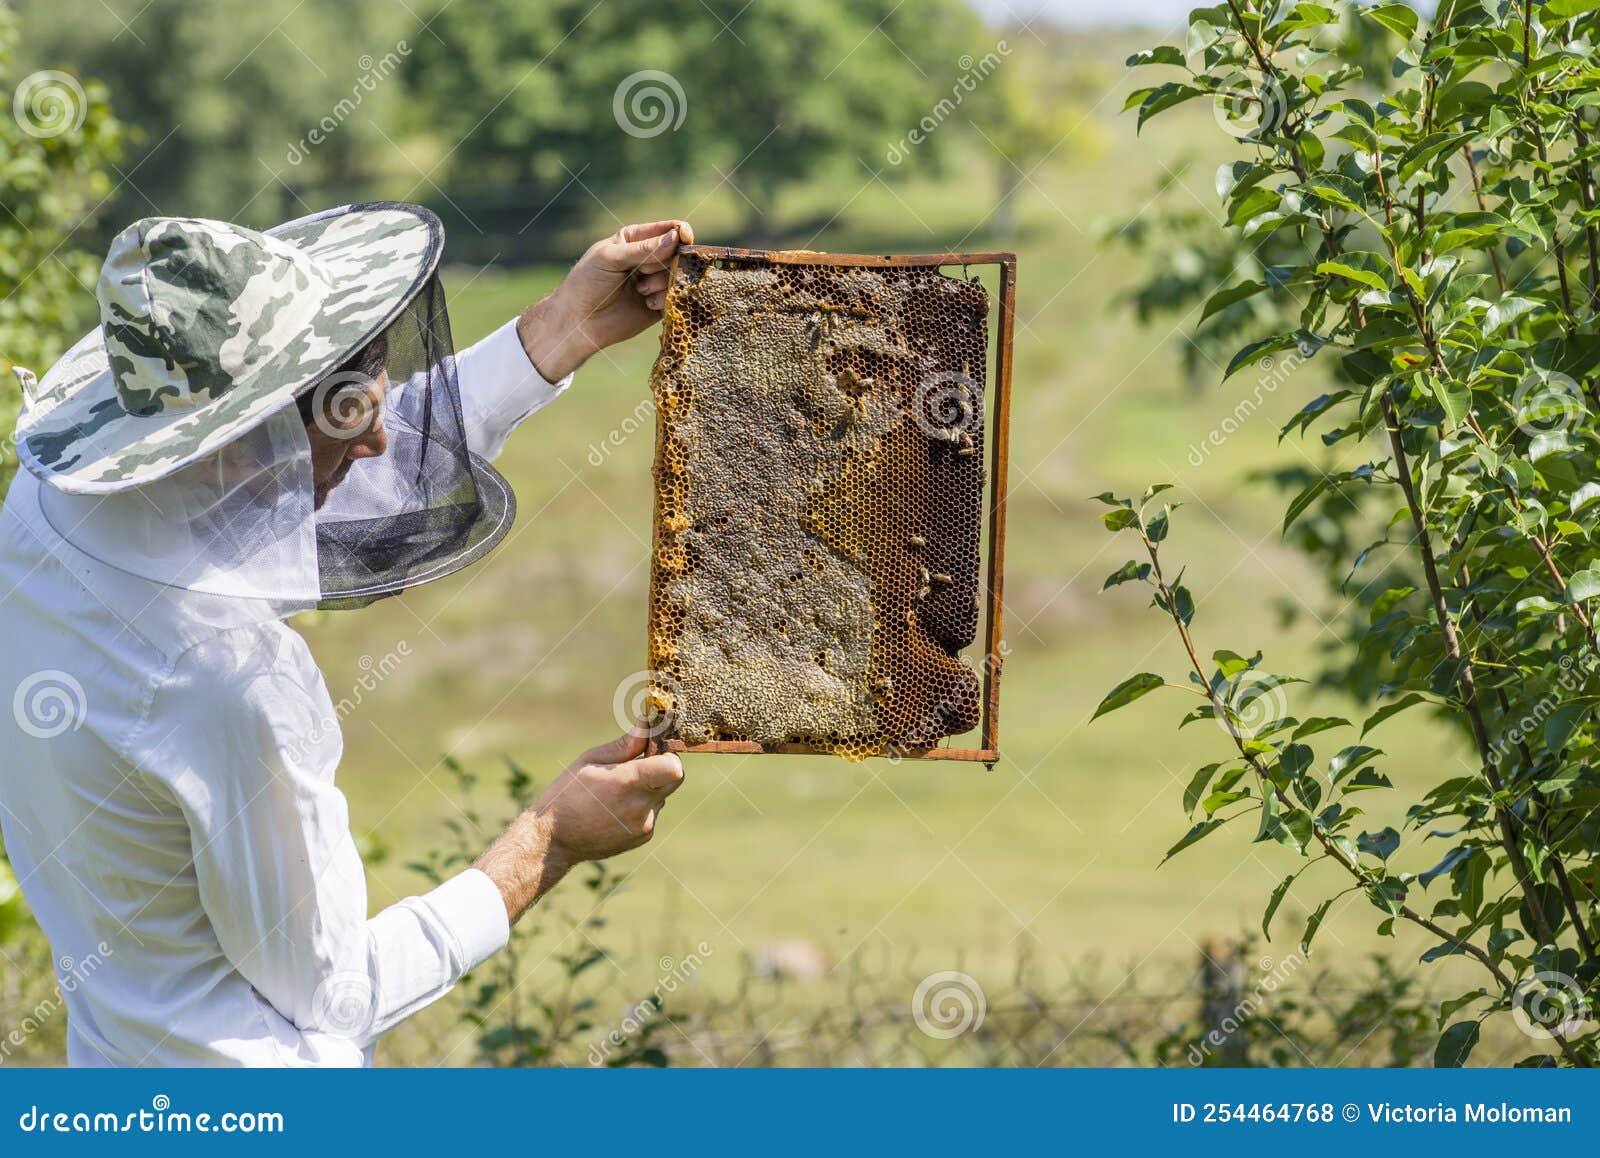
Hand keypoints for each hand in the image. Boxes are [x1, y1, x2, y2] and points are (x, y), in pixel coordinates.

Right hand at [473, 726, 684, 921]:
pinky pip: (652, 812)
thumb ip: (626, 744)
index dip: (668, 754)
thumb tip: (648, 722)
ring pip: (661, 796)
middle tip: (636, 764)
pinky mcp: (643, 837)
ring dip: (648, 788)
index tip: (653, 749)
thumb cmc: (567, 793)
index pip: (674, 767)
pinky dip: (640, 805)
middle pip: (674, 780)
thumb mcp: (591, 760)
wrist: (553, 840)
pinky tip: (614, 807)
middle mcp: (639, 807)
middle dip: (661, 767)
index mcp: (626, 783)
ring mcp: (643, 825)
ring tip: (615, 791)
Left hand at [517, 219, 693, 380]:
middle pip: (677, 253)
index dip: (679, 233)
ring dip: (662, 283)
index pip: (667, 230)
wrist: (579, 322)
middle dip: (664, 262)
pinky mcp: (660, 304)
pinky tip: (647, 304)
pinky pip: (676, 297)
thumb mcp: (611, 259)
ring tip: (640, 291)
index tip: (685, 238)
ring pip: (678, 276)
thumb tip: (676, 238)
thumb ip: (643, 249)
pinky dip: (665, 299)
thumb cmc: (587, 284)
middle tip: (642, 272)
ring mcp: (655, 282)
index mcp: (635, 239)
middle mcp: (649, 258)